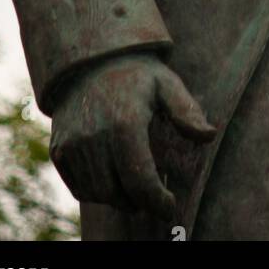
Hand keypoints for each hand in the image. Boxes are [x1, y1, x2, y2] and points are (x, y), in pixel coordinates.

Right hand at [49, 52, 215, 217]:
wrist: (90, 62)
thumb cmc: (137, 76)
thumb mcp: (167, 84)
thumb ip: (187, 112)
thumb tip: (209, 135)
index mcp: (124, 122)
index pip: (140, 180)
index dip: (158, 201)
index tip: (170, 206)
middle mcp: (94, 136)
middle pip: (118, 194)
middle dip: (140, 202)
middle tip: (154, 195)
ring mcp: (73, 144)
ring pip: (98, 194)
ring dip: (119, 198)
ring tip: (134, 184)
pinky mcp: (59, 150)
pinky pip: (79, 189)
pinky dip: (97, 192)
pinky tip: (113, 177)